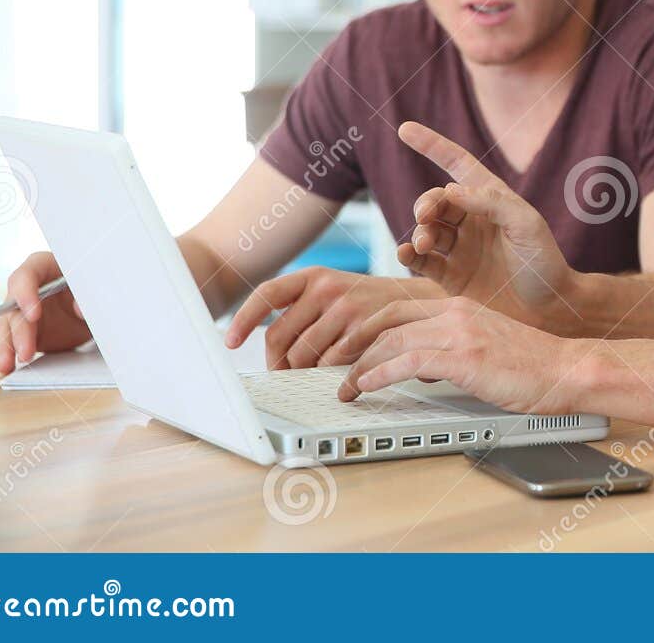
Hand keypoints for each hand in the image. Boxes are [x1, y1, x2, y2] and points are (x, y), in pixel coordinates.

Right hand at [0, 250, 90, 374]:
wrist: (100, 306)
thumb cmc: (96, 285)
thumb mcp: (97, 285)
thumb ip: (89, 293)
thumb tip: (81, 308)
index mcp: (44, 267)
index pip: (27, 276)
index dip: (26, 294)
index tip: (34, 314)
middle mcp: (29, 290)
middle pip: (15, 307)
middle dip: (20, 330)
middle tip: (27, 351)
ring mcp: (24, 312)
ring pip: (7, 327)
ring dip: (6, 346)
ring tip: (8, 365)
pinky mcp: (26, 332)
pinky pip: (11, 343)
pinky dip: (8, 355)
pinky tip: (7, 367)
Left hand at [225, 268, 446, 369]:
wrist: (424, 303)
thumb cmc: (372, 305)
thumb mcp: (337, 293)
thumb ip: (304, 311)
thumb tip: (270, 352)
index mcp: (314, 275)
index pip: (267, 294)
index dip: (244, 319)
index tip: (230, 342)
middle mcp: (328, 286)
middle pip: (280, 336)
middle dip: (278, 364)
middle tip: (285, 377)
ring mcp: (347, 306)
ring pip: (304, 356)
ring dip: (308, 373)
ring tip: (323, 375)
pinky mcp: (366, 328)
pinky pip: (331, 364)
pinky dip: (332, 377)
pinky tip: (344, 379)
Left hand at [336, 296, 586, 413]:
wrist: (567, 370)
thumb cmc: (533, 366)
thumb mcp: (484, 348)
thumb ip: (449, 349)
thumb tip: (417, 367)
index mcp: (459, 307)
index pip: (398, 309)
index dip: (366, 328)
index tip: (348, 349)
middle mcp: (455, 312)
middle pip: (386, 319)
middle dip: (352, 342)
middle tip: (331, 364)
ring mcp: (459, 332)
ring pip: (391, 340)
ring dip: (359, 366)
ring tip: (343, 386)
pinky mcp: (464, 356)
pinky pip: (407, 361)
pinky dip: (378, 374)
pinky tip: (364, 387)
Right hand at [397, 121, 575, 318]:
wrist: (550, 310)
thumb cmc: (545, 262)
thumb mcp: (527, 224)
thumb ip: (491, 203)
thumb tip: (451, 191)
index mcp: (491, 200)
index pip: (457, 164)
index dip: (432, 145)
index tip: (405, 129)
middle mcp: (471, 221)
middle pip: (436, 201)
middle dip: (426, 203)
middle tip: (426, 215)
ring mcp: (459, 249)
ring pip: (426, 229)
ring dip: (420, 230)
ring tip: (424, 242)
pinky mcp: (451, 278)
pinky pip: (421, 262)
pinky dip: (409, 255)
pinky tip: (406, 252)